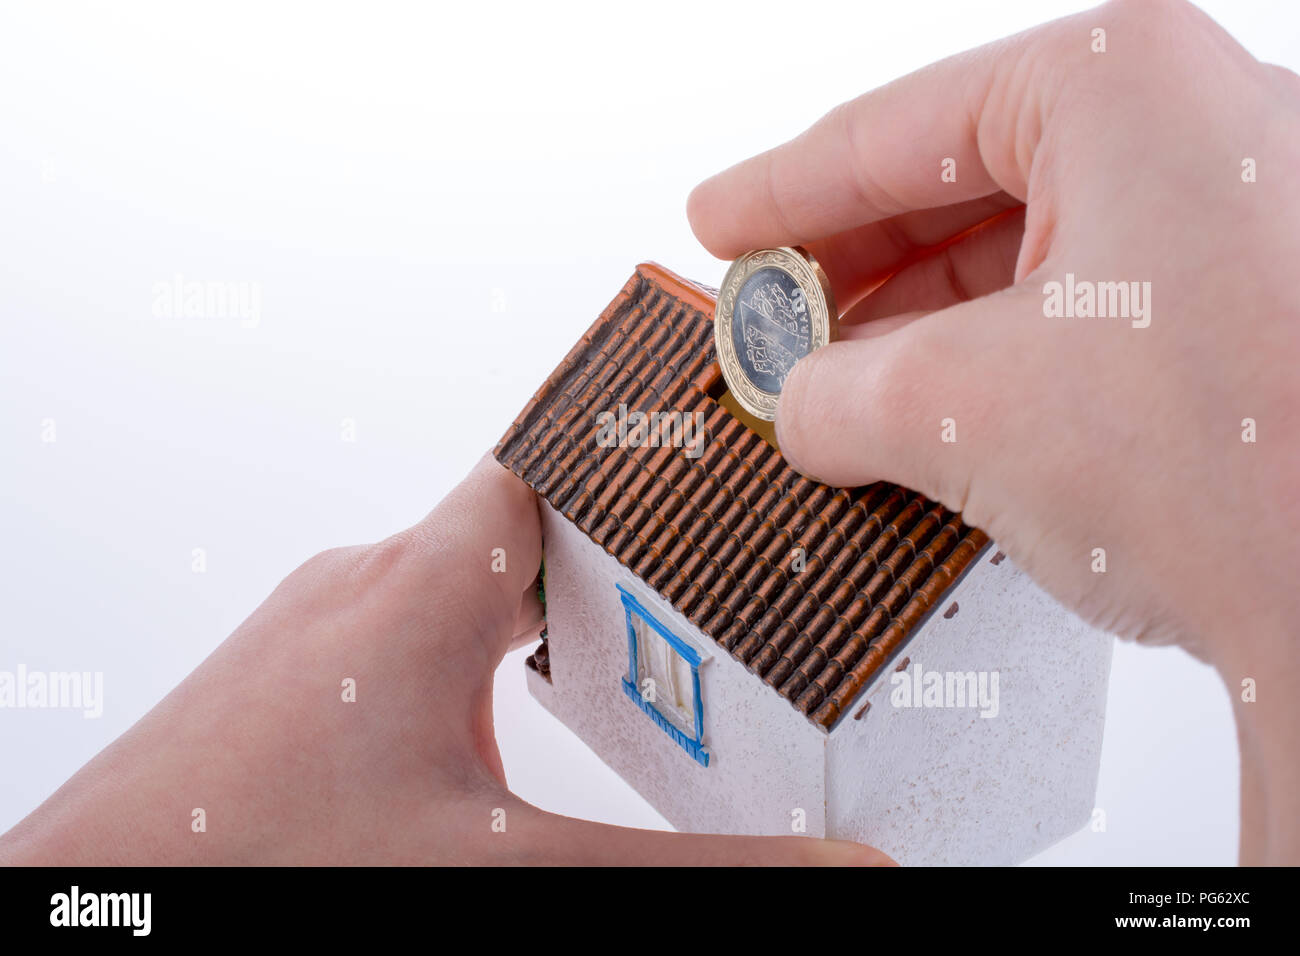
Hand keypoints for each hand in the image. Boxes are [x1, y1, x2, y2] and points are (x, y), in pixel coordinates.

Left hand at [0, 457, 891, 865]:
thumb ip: (679, 871)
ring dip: (531, 628)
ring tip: (621, 678)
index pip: (553, 467)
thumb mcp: (505, 870)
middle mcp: (365, 586)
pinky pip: (399, 640)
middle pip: (520, 535)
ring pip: (455, 591)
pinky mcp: (287, 682)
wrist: (96, 902)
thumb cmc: (263, 868)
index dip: (637, 467)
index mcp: (424, 589)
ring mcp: (317, 633)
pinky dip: (464, 666)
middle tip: (705, 621)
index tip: (717, 480)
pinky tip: (486, 742)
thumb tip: (840, 867)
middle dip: (610, 574)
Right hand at [688, 0, 1299, 862]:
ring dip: (919, 323)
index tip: (718, 224)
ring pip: (1028, 251)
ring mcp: (1245, 214)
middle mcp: (1201, 126)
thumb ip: (836, 392)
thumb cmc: (1231, 465)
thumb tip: (804, 406)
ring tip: (839, 382)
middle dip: (850, 267)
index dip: (780, 191)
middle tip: (770, 319)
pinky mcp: (1259, 305)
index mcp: (1123, 86)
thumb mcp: (958, 410)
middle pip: (963, 185)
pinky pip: (1089, 305)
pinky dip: (999, 356)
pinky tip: (937, 410)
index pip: (896, 130)